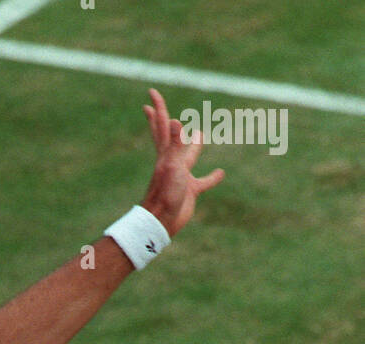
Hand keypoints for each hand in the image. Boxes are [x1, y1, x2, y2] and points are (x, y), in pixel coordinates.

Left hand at [140, 88, 224, 236]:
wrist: (161, 222)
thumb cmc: (165, 194)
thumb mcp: (172, 167)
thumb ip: (175, 145)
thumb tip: (176, 122)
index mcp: (166, 154)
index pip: (162, 125)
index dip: (159, 108)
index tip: (152, 92)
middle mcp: (172, 161)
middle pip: (169, 136)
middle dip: (165, 120)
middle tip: (158, 107)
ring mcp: (181, 175)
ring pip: (189, 156)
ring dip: (194, 146)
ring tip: (200, 134)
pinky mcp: (190, 190)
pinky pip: (204, 181)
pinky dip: (212, 177)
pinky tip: (221, 173)